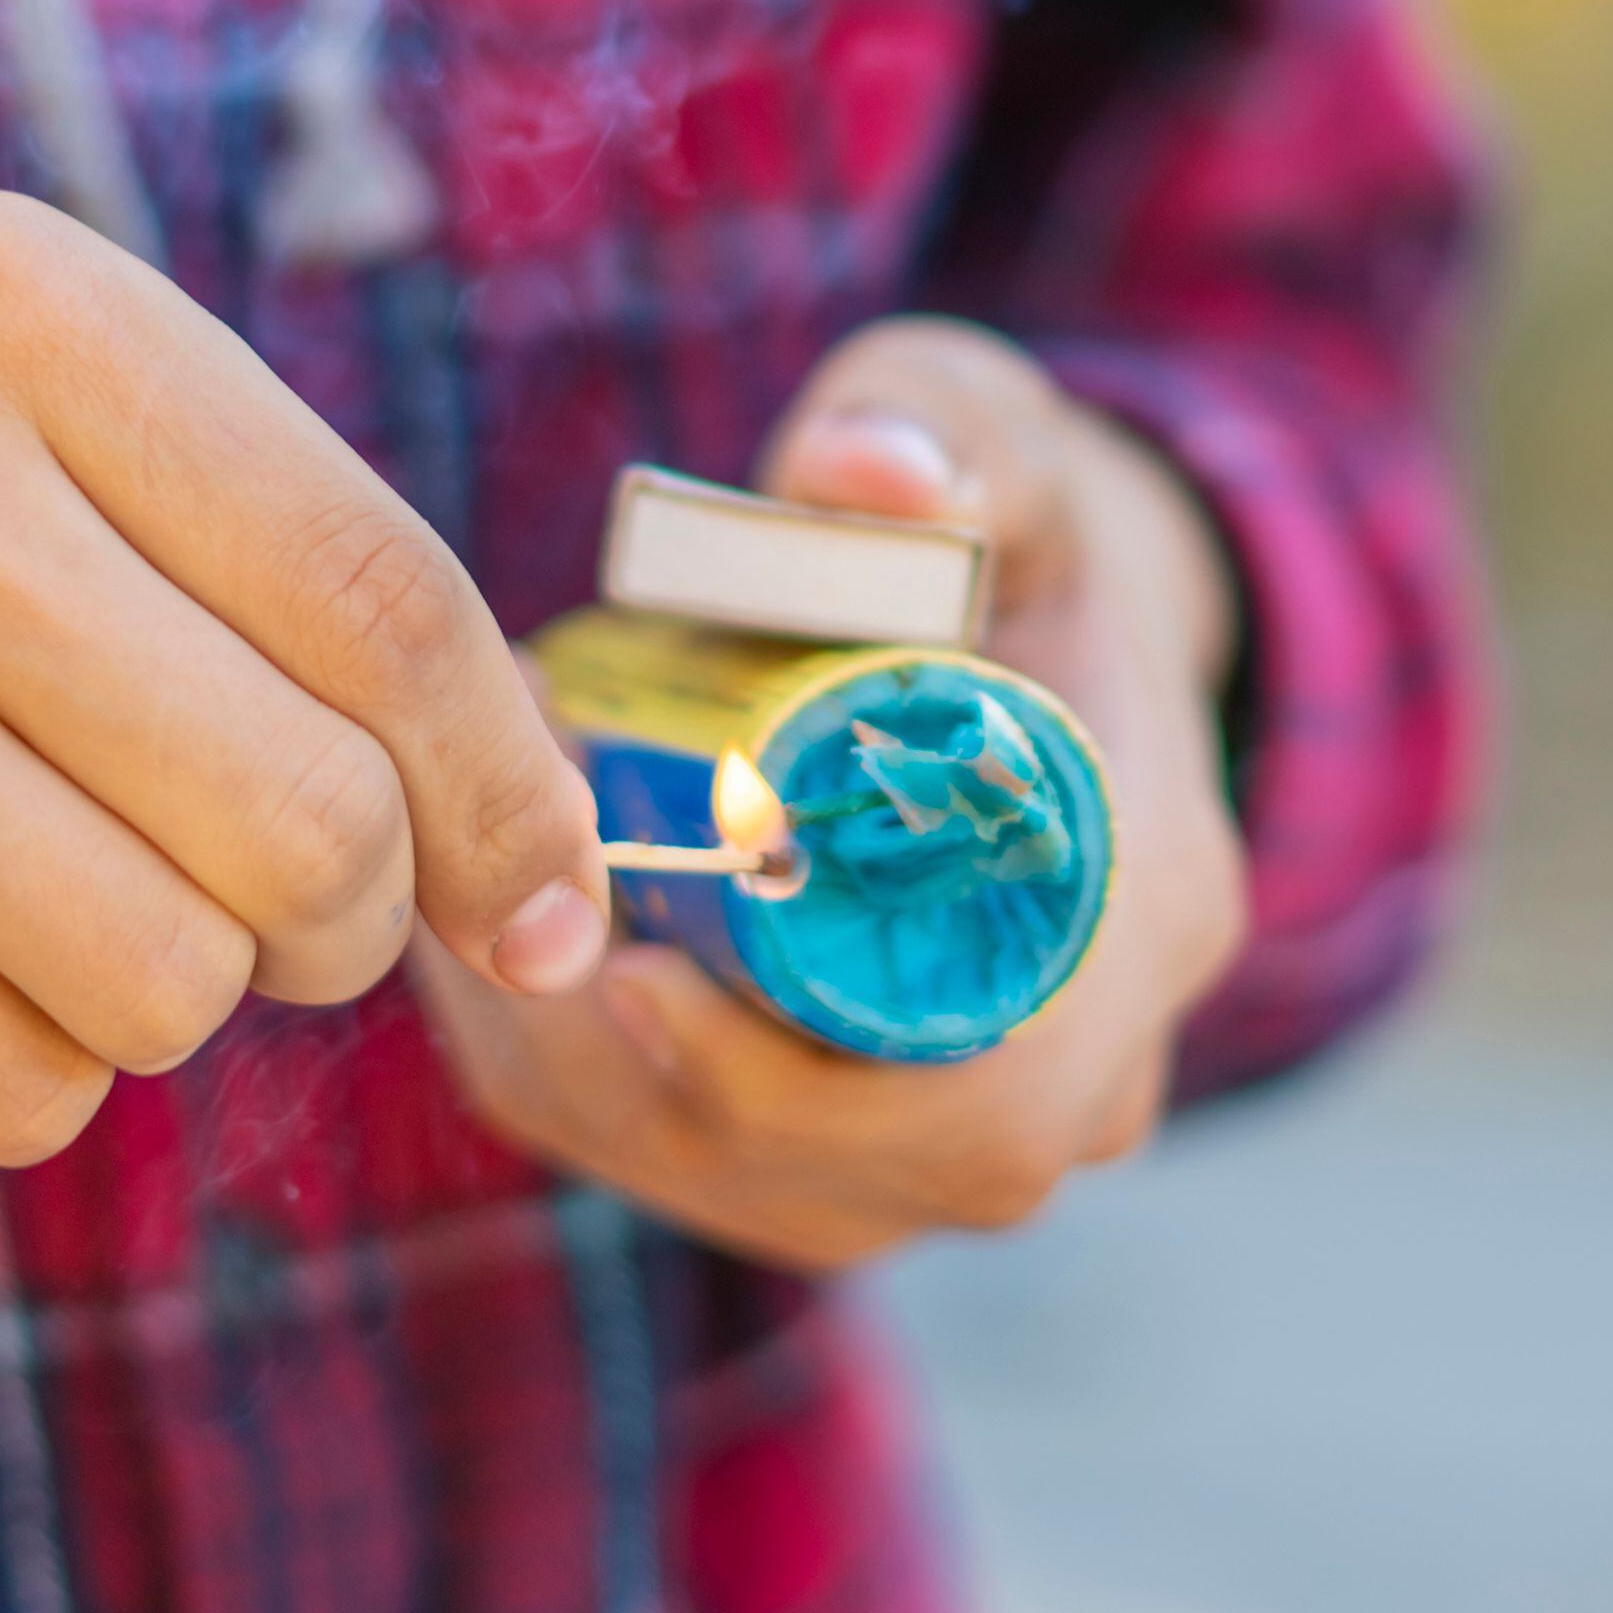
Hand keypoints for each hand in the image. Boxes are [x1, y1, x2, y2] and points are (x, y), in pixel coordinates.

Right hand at [0, 192, 610, 1165]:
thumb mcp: (2, 391)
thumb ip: (275, 564)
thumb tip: (553, 869)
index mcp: (20, 309)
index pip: (389, 597)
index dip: (515, 790)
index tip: (556, 901)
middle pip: (314, 821)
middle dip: (342, 914)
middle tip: (263, 897)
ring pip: (173, 985)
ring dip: (156, 988)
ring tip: (24, 878)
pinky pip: (12, 1088)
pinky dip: (13, 1063)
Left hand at [410, 318, 1249, 1270]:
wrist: (1034, 637)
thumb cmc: (1002, 528)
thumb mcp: (992, 431)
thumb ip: (941, 423)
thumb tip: (860, 471)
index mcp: (1144, 911)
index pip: (984, 1099)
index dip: (796, 1084)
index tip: (624, 976)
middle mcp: (1085, 1071)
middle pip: (845, 1172)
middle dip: (633, 1068)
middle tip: (490, 915)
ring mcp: (974, 1132)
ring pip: (750, 1188)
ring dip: (581, 1073)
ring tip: (469, 905)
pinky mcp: (870, 1155)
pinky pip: (704, 1171)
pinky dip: (578, 1082)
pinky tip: (490, 951)